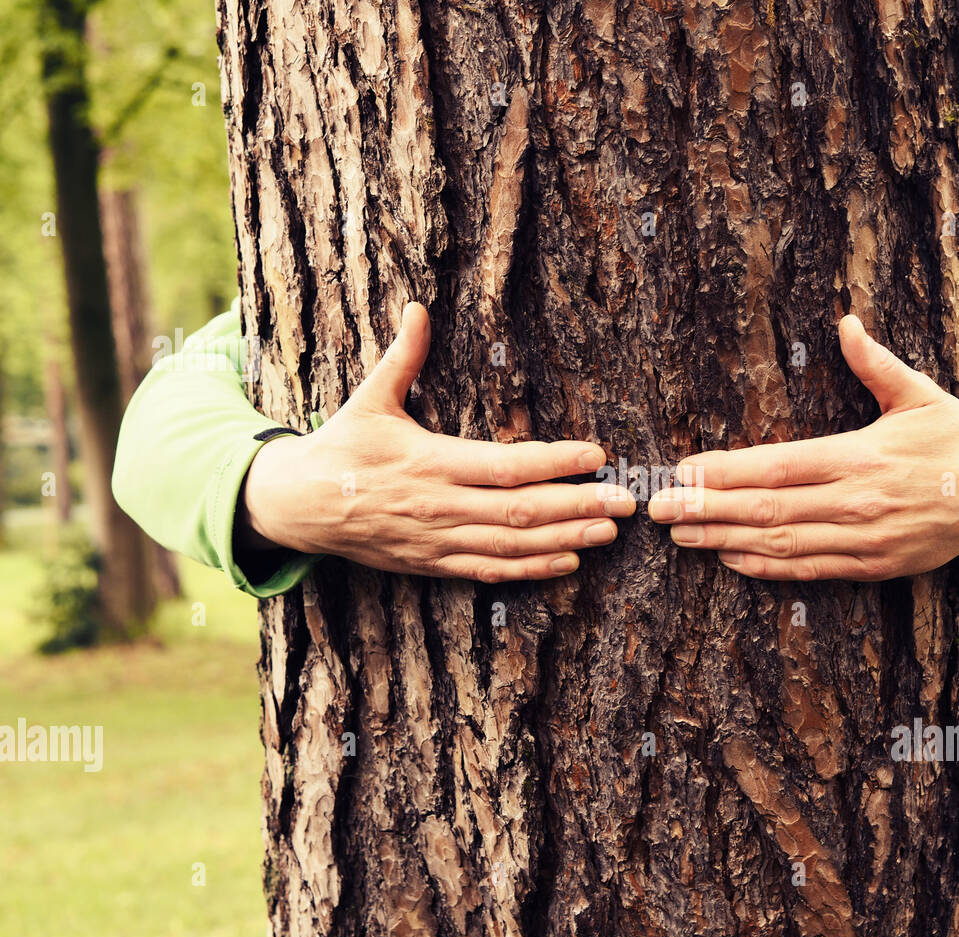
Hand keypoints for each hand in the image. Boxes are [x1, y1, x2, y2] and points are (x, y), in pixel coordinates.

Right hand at [237, 303, 635, 581]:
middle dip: (578, 506)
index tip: (597, 455)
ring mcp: (438, 541)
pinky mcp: (434, 564)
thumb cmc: (339, 448)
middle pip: (521, 512)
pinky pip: (491, 571)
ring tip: (609, 531)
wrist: (298, 507)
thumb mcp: (368, 398)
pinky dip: (532, 569)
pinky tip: (569, 561)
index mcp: (430, 461)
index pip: (505, 465)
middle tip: (626, 502)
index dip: (554, 462)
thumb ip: (402, 357)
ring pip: (512, 547)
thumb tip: (418, 307)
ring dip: (566, 540)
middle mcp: (440, 506)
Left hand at [647, 314, 958, 580]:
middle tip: (660, 509)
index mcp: (862, 455)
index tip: (682, 471)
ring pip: (782, 545)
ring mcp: (866, 539)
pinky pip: (811, 571)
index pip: (779, 466)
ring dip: (726, 540)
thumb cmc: (954, 436)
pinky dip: (767, 569)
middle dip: (708, 509)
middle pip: (768, 510)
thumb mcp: (918, 392)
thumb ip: (875, 363)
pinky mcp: (874, 566)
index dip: (726, 472)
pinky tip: (730, 559)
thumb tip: (846, 322)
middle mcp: (859, 502)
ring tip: (682, 534)